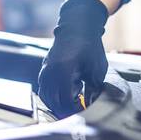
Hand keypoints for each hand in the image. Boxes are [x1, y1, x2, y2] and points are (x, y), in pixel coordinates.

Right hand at [36, 0, 109, 116]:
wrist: (77, 25)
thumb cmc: (89, 45)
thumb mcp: (97, 68)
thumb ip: (94, 88)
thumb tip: (91, 104)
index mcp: (64, 70)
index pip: (65, 100)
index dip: (74, 111)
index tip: (84, 113)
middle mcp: (51, 71)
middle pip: (54, 102)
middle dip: (67, 110)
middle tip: (79, 113)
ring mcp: (45, 70)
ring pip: (47, 97)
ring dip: (59, 105)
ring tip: (72, 105)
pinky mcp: (44, 69)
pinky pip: (44, 90)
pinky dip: (52, 98)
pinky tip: (64, 97)